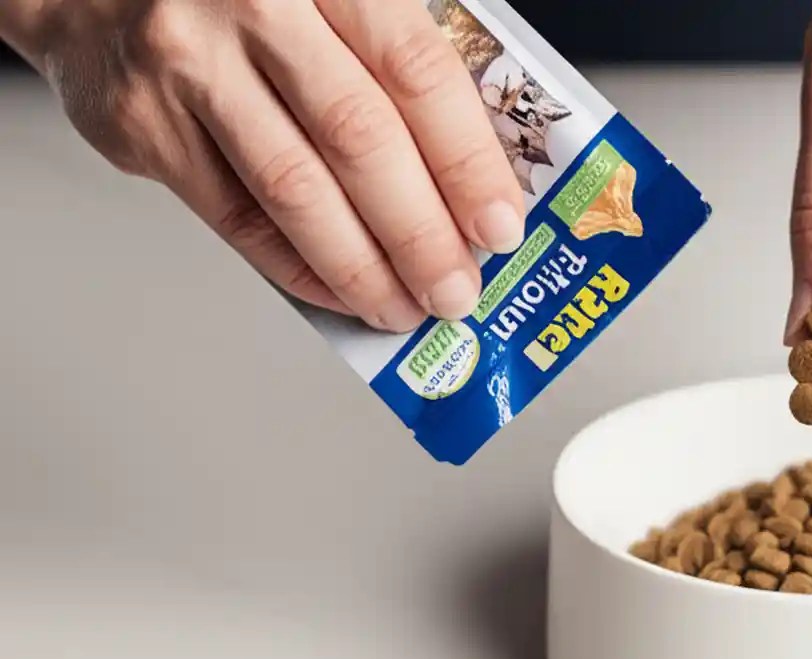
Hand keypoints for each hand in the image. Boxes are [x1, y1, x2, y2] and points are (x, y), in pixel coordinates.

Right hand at [33, 0, 526, 329]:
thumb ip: (396, 55)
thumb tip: (474, 172)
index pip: (415, 70)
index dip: (466, 158)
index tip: (500, 224)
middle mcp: (253, 8)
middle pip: (359, 138)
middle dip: (422, 232)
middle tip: (459, 289)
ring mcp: (188, 67)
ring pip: (295, 189)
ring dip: (363, 266)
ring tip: (407, 306)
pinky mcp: (142, 125)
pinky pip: (236, 218)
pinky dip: (299, 265)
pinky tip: (342, 290)